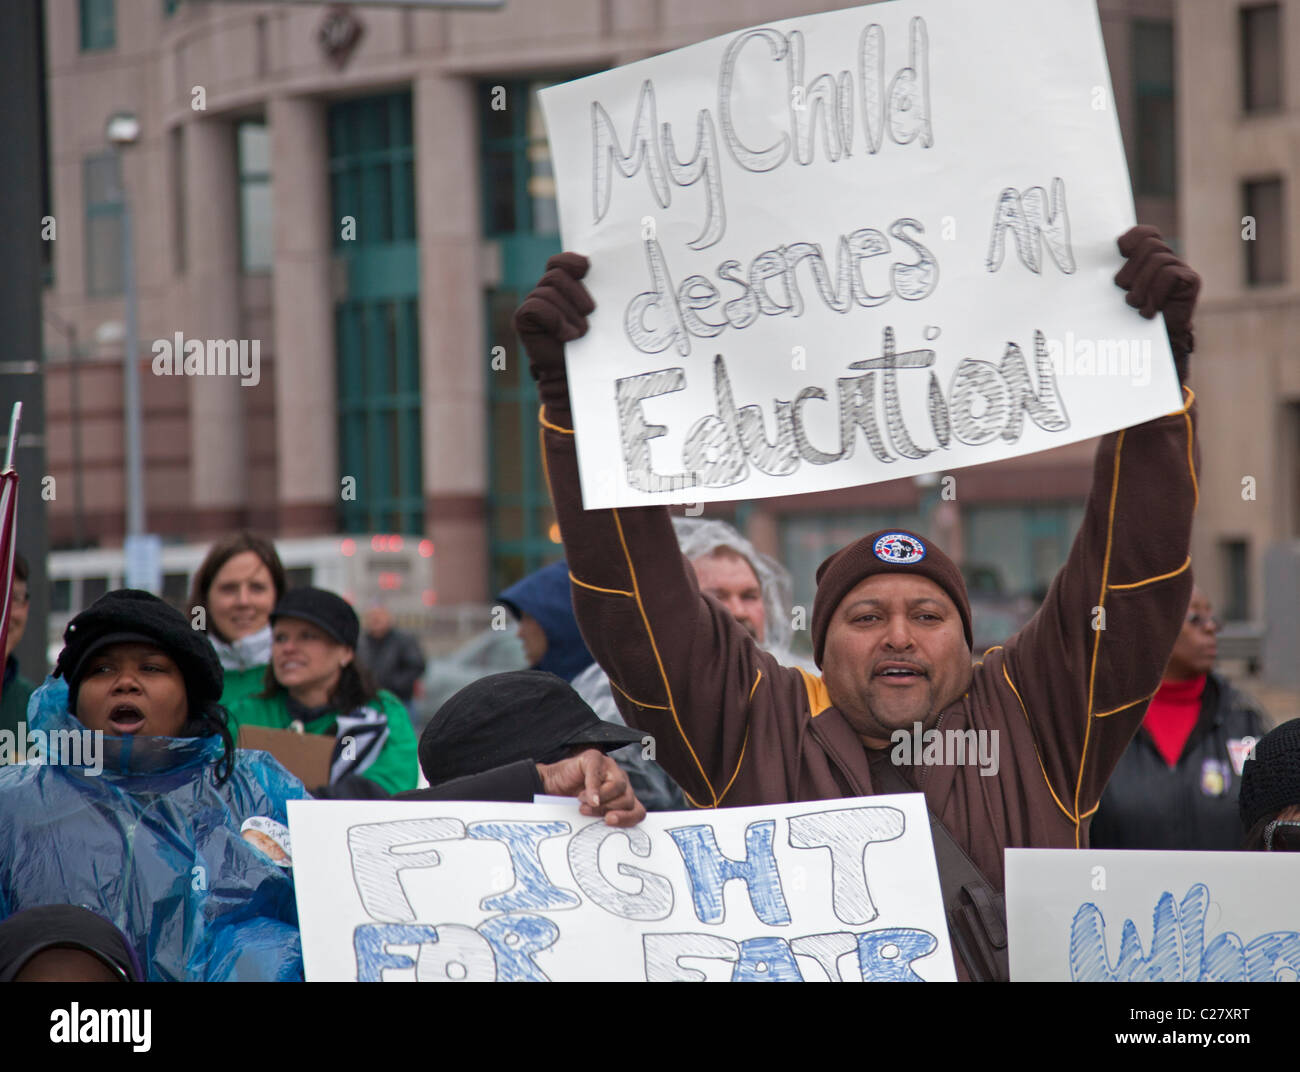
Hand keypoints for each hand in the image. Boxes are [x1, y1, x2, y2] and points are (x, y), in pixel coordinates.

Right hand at [513, 253, 594, 405]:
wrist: (577, 376)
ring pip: (547, 291)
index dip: (570, 260)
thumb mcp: (601, 317)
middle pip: (555, 275)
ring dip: (568, 313)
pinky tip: (566, 336)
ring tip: (581, 333)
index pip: (560, 262)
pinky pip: (535, 307)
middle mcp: (546, 293)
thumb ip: (599, 294)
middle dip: (576, 293)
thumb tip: (603, 273)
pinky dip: (554, 320)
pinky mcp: (523, 320)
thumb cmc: (593, 347)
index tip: (586, 268)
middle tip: (590, 313)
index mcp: (564, 288)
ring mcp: (534, 305)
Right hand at [536, 748, 646, 826]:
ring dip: (600, 798)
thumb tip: (609, 836)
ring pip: (618, 785)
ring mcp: (610, 767)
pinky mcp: (595, 758)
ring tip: (582, 804)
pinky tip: (585, 797)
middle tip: (588, 813)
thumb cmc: (571, 803)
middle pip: (628, 799)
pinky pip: (597, 772)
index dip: (628, 819)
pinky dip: (593, 787)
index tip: (609, 822)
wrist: (550, 785)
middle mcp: (621, 782)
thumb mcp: (591, 817)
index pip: (638, 811)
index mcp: (624, 798)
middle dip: (609, 809)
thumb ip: (603, 822)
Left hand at [1114, 226, 1200, 370]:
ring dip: (1141, 286)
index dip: (1132, 238)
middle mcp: (1166, 259)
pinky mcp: (1191, 281)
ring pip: (1159, 260)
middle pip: (1150, 245)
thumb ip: (1109, 274)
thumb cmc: (1127, 318)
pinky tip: (1149, 311)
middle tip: (1124, 290)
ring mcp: (1180, 268)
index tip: (1120, 251)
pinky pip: (1170, 275)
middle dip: (1132, 269)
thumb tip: (1081, 258)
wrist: (1150, 345)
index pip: (1145, 234)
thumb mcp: (1115, 293)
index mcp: (1147, 258)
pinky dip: (1155, 293)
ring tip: (1134, 305)